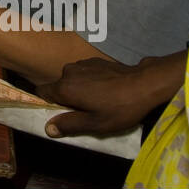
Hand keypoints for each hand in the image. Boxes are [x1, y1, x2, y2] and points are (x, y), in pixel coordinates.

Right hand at [36, 53, 185, 138]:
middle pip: (59, 87)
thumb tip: (48, 128)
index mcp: (65, 87)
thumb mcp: (94, 123)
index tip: (63, 113)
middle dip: (68, 99)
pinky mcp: (94, 60)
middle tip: (87, 111)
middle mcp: (69, 71)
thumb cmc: (119, 107)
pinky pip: (84, 73)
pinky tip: (106, 89)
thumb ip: (68, 125)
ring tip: (99, 100)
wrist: (145, 84)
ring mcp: (82, 63)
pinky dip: (90, 81)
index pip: (42, 92)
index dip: (49, 104)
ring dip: (80, 89)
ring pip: (73, 79)